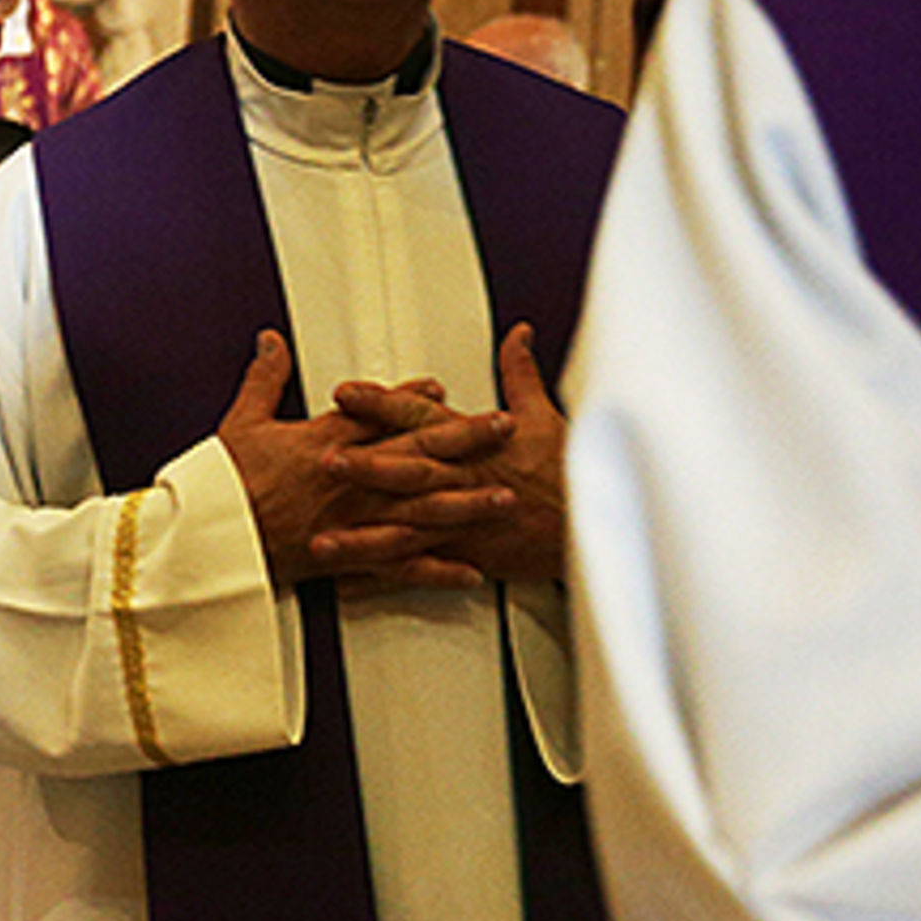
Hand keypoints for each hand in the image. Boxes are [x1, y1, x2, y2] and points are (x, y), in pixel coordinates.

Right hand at [215, 330, 503, 593]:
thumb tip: (271, 342)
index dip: (414, 400)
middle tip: (502, 428)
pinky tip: (468, 571)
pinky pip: (398, 566)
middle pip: (414, 454)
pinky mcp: (345, 557)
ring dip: (466, 504)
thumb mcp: (239, 423)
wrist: (206, 538)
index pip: (378, 414)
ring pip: (419, 509)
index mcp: (322, 444)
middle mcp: (347, 479)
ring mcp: (352, 520)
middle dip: (464, 440)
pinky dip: (435, 570)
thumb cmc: (220, 487)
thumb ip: (264, 379)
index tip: (441, 390)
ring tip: (503, 499)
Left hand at [323, 323, 568, 585]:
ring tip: (321, 542)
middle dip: (366, 466)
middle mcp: (463, 481)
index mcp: (475, 443)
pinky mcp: (467, 555)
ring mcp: (463, 521)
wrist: (599, 525)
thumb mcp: (546, 415)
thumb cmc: (572, 471)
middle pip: (409, 470)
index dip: (381, 403)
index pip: (421, 416)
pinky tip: (345, 585)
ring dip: (362, 535)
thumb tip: (516, 336)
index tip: (344, 393)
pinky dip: (382, 579)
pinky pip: (418, 570)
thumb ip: (519, 374)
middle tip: (324, 461)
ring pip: (405, 528)